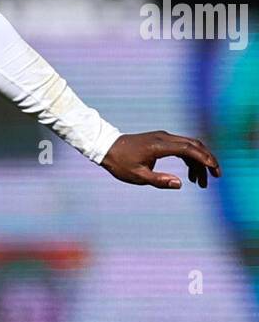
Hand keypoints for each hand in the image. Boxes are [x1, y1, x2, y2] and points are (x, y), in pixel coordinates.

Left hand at [100, 131, 220, 189]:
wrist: (107, 147)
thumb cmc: (120, 163)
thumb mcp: (138, 176)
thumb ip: (159, 180)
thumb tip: (180, 184)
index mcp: (159, 146)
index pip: (188, 149)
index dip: (204, 158)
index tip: (214, 169)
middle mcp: (164, 138)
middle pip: (194, 145)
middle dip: (208, 160)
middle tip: (216, 177)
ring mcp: (163, 137)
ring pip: (189, 146)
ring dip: (199, 162)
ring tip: (201, 183)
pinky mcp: (161, 140)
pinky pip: (182, 147)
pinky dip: (190, 159)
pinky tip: (190, 175)